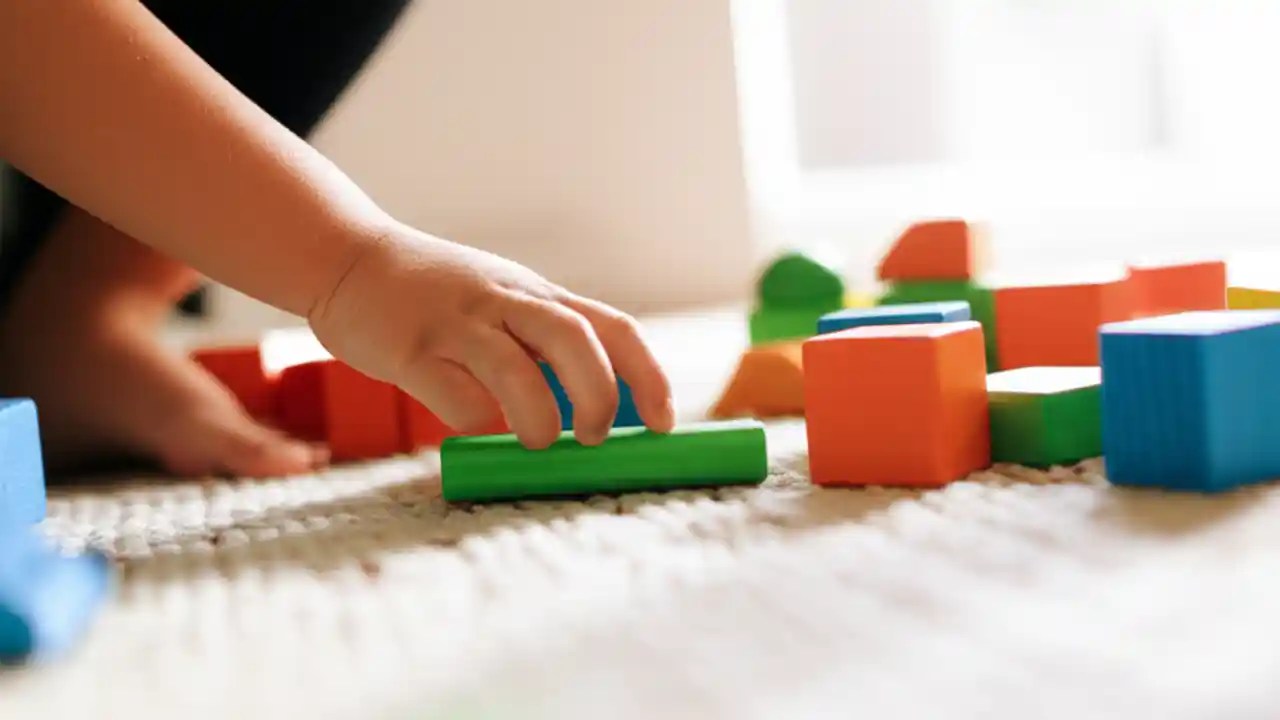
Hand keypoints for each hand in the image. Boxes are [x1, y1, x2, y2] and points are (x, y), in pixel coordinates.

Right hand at [307, 221, 675, 448]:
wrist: (347, 259)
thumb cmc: (435, 296)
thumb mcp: (501, 299)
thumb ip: (543, 340)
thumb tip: (599, 405)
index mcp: (535, 294)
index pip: (613, 327)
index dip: (649, 376)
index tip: (665, 422)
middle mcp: (504, 302)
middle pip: (577, 340)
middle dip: (601, 396)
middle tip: (595, 438)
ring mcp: (457, 324)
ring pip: (517, 371)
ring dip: (539, 419)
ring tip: (537, 443)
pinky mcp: (410, 350)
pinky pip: (455, 396)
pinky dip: (476, 423)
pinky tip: (471, 425)